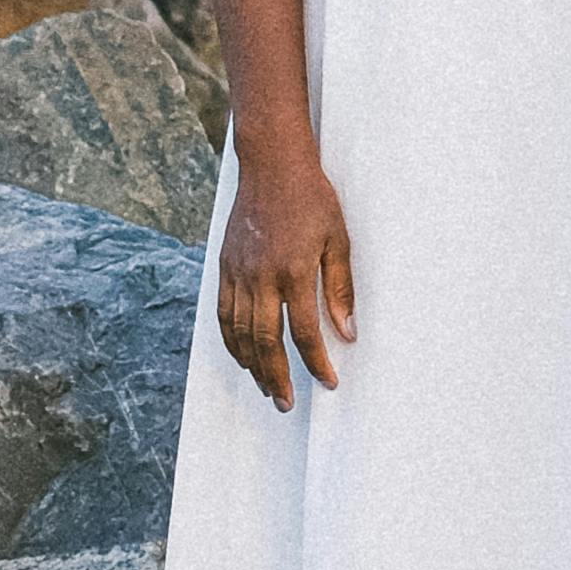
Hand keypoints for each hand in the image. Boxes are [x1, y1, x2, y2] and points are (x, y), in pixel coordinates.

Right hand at [217, 142, 354, 407]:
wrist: (271, 165)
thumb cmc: (312, 199)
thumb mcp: (338, 240)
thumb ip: (340, 288)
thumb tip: (347, 332)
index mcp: (294, 271)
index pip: (303, 332)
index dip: (316, 362)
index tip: (328, 382)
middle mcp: (261, 277)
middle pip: (265, 342)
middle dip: (277, 377)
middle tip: (287, 404)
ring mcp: (238, 273)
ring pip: (239, 333)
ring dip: (252, 366)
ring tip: (267, 389)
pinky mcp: (224, 267)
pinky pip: (223, 314)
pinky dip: (231, 341)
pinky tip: (243, 357)